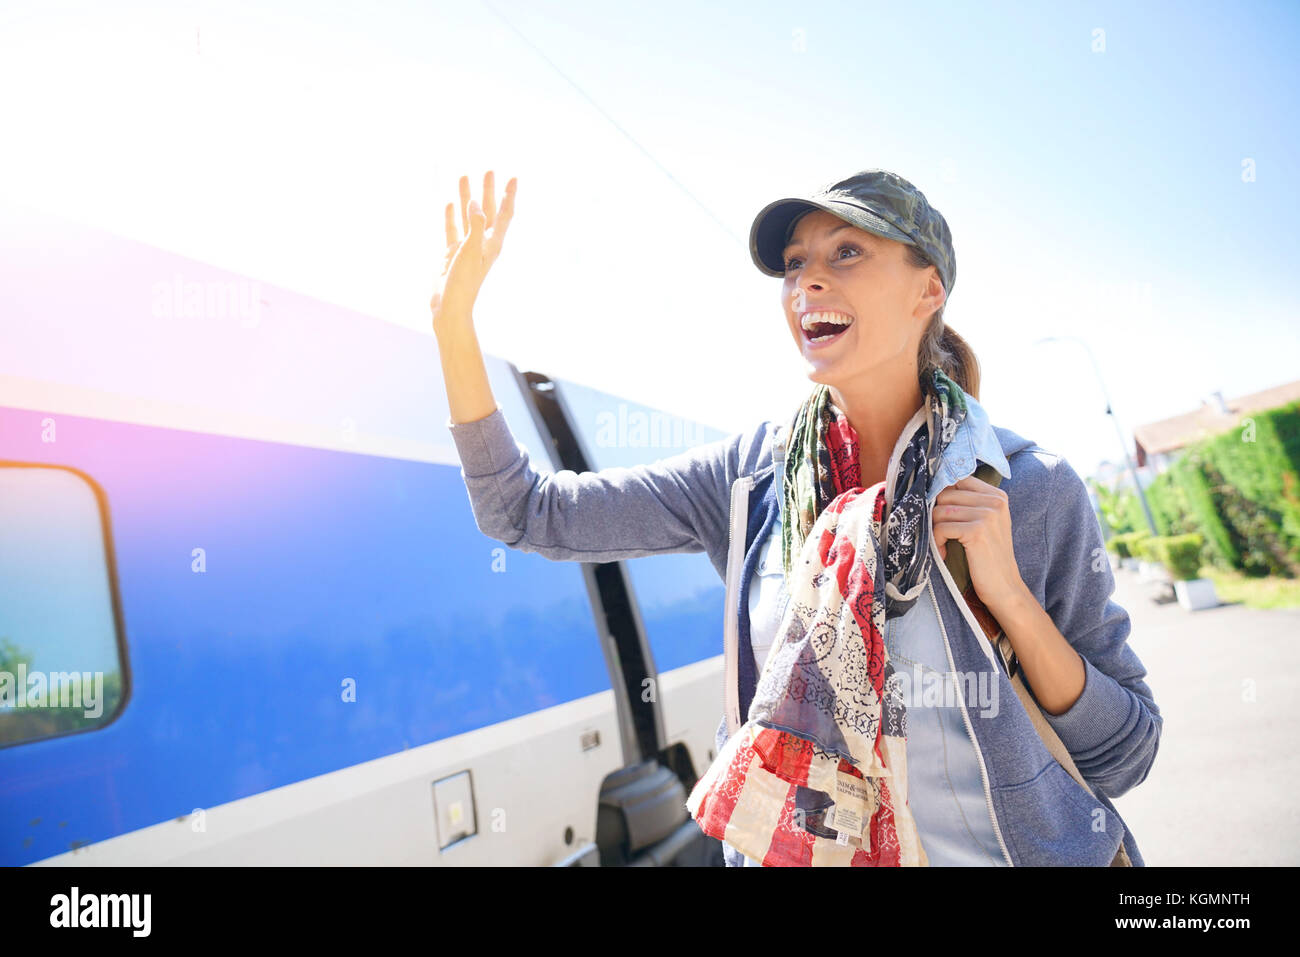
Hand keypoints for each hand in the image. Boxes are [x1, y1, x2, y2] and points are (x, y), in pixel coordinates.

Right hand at [431, 171, 516, 331]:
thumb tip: (476, 204)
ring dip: (467, 198)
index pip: (504, 214)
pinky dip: (452, 216)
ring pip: (468, 217)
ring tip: (464, 177)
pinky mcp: (453, 254)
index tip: (513, 177)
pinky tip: (450, 204)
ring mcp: (467, 248)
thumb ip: (475, 226)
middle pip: (488, 211)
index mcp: (493, 243)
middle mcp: (482, 243)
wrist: (450, 307)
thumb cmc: (464, 283)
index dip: (509, 196)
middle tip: (489, 171)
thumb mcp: (471, 252)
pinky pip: (453, 229)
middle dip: (489, 191)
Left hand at [932, 474, 1027, 613]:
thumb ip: (967, 503)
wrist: (1004, 586)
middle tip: (940, 533)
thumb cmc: (988, 556)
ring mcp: (987, 515)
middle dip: (936, 515)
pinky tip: (944, 552)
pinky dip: (937, 541)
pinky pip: (941, 527)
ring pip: (940, 510)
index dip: (941, 493)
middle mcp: (995, 501)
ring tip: (943, 544)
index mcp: (997, 495)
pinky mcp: (977, 531)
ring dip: (935, 529)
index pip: (957, 479)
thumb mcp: (984, 522)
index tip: (939, 513)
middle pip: (945, 494)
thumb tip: (932, 487)